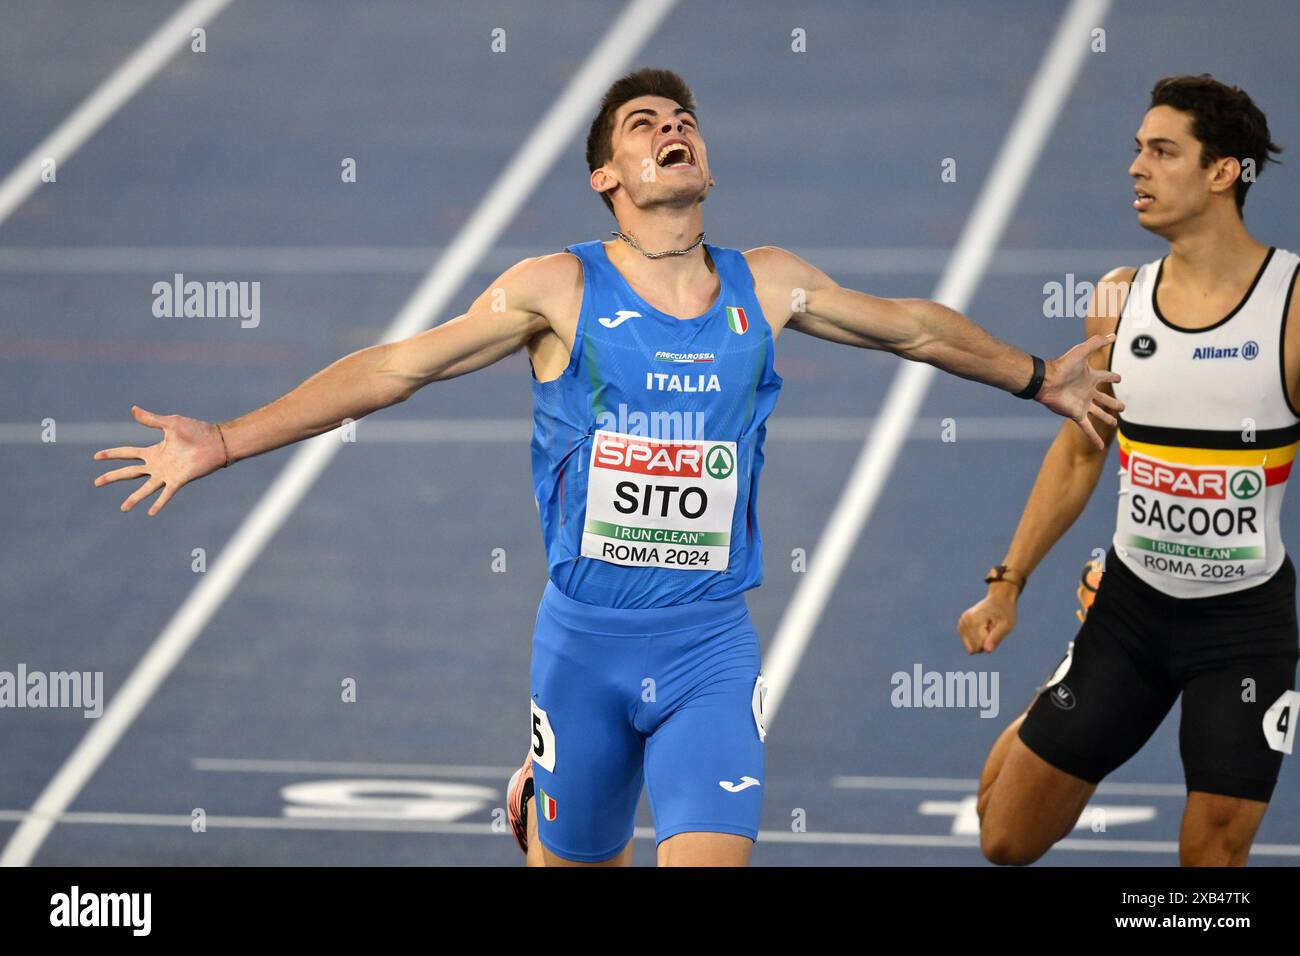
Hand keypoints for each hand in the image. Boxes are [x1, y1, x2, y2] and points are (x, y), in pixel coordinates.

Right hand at [93, 405, 227, 515]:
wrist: (216, 441)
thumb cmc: (196, 431)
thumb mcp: (170, 423)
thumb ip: (151, 419)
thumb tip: (132, 408)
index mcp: (154, 451)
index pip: (127, 453)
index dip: (112, 455)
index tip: (96, 457)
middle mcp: (158, 465)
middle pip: (130, 472)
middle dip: (113, 477)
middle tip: (96, 483)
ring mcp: (167, 474)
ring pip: (145, 488)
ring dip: (134, 498)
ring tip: (123, 508)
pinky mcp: (179, 480)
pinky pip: (166, 494)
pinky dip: (159, 503)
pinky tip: (150, 513)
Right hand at [956, 585, 1017, 653]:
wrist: (999, 599)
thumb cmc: (1005, 612)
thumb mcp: (1006, 626)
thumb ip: (996, 638)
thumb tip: (987, 651)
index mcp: (973, 621)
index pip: (980, 646)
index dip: (991, 641)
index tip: (995, 628)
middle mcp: (964, 622)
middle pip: (975, 648)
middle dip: (986, 642)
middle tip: (992, 628)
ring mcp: (961, 623)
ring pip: (971, 648)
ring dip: (982, 641)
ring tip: (987, 628)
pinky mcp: (960, 626)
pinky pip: (969, 644)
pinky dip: (977, 639)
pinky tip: (982, 628)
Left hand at [1035, 334, 1123, 449]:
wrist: (1047, 381)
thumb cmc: (1063, 365)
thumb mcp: (1082, 351)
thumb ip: (1097, 342)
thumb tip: (1112, 335)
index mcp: (1090, 377)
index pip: (1105, 376)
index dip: (1113, 376)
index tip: (1119, 377)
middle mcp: (1087, 391)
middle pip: (1104, 398)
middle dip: (1113, 401)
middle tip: (1123, 407)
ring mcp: (1082, 404)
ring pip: (1099, 413)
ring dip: (1107, 419)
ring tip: (1115, 423)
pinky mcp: (1076, 414)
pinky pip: (1087, 428)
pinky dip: (1094, 438)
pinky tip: (1100, 447)